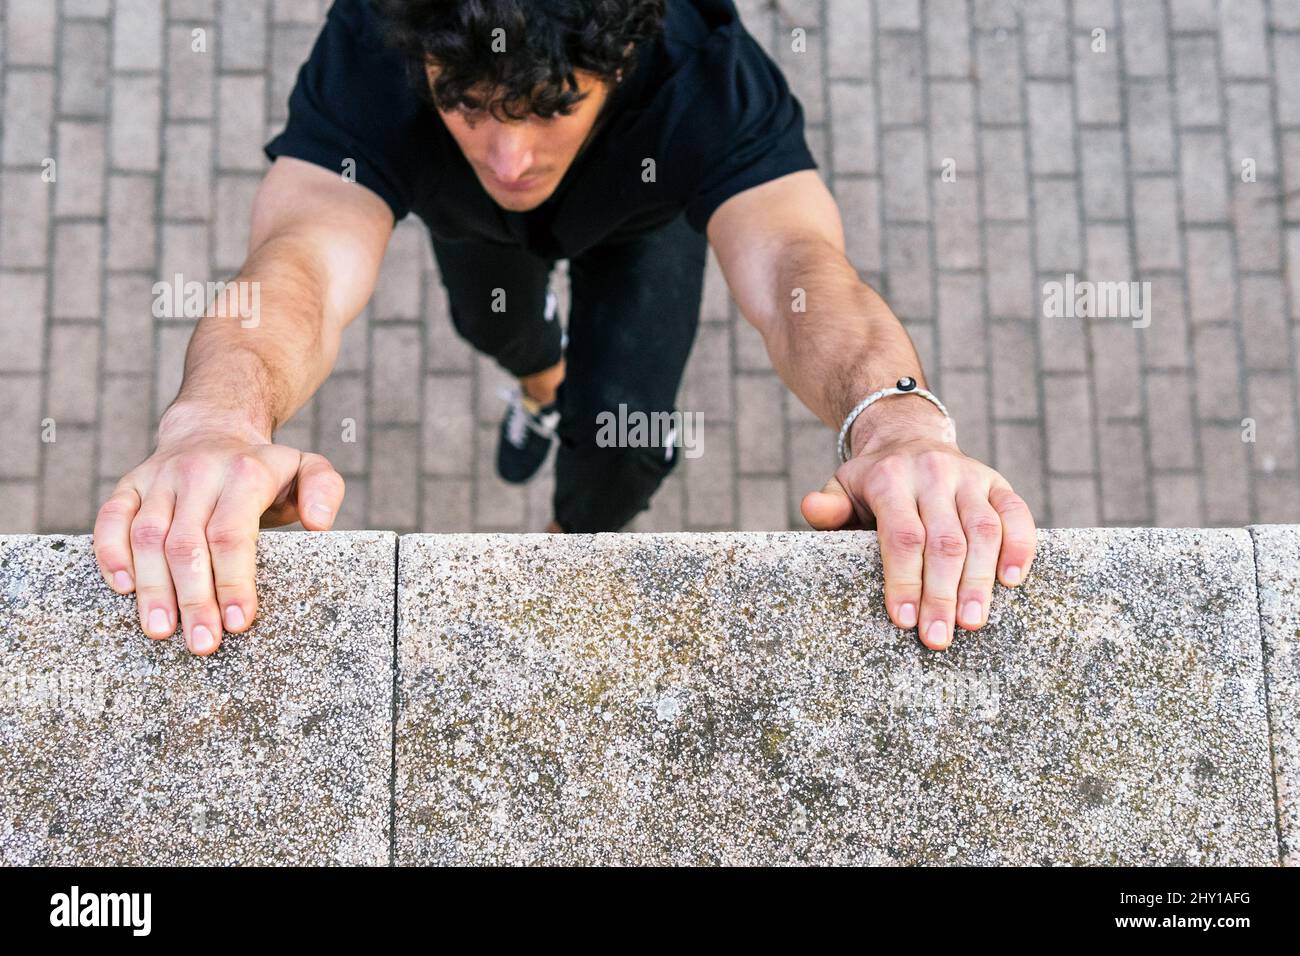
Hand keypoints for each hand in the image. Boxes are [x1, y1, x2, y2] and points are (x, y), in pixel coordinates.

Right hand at [92, 405, 344, 655]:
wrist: (214, 427)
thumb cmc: (264, 468)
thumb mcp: (306, 466)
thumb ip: (323, 488)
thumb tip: (319, 524)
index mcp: (244, 473)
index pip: (233, 534)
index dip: (233, 581)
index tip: (238, 622)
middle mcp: (197, 473)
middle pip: (188, 543)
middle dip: (194, 598)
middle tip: (203, 643)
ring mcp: (159, 478)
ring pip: (147, 536)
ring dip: (152, 588)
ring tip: (160, 631)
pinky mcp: (130, 484)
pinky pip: (111, 518)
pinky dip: (110, 552)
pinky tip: (122, 588)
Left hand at [801, 398, 1035, 650]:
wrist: (909, 437)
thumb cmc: (872, 482)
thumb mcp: (843, 488)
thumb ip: (829, 506)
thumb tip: (811, 508)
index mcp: (891, 478)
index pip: (902, 535)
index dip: (905, 580)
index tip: (904, 621)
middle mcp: (933, 473)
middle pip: (944, 541)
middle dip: (942, 594)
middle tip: (938, 638)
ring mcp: (970, 477)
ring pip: (983, 531)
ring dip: (979, 582)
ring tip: (972, 623)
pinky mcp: (998, 483)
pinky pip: (1017, 514)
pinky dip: (1019, 548)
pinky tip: (1011, 582)